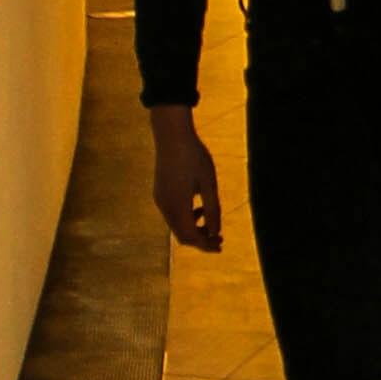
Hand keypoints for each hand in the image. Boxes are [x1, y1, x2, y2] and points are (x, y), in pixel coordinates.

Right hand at [148, 106, 222, 252]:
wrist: (171, 134)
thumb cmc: (194, 156)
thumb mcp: (209, 183)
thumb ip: (212, 209)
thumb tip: (215, 232)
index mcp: (178, 206)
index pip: (191, 237)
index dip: (206, 244)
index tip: (221, 245)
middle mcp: (165, 206)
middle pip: (182, 235)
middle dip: (200, 239)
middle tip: (219, 237)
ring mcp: (159, 199)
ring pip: (176, 225)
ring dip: (193, 228)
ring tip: (209, 219)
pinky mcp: (159, 192)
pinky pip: (171, 214)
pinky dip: (185, 217)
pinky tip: (197, 205)